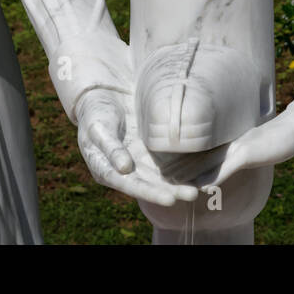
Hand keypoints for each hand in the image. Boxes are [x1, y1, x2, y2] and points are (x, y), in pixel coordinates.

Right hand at [75, 87, 198, 206]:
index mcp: (106, 170)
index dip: (150, 193)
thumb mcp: (98, 127)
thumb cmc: (95, 112)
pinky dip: (180, 169)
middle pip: (149, 186)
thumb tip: (124, 169)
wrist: (102, 94)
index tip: (169, 200)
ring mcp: (138, 160)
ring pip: (159, 177)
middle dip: (170, 192)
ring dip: (177, 185)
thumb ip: (110, 147)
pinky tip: (197, 172)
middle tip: (192, 195)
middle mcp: (124, 171)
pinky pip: (165, 162)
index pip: (131, 185)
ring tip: (198, 190)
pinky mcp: (149, 149)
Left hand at [165, 103, 293, 187]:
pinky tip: (201, 186)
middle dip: (178, 168)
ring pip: (207, 163)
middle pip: (197, 157)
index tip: (165, 169)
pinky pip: (226, 168)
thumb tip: (233, 158)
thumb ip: (240, 153)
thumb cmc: (275, 138)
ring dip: (188, 175)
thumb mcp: (254, 147)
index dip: (183, 162)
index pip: (201, 154)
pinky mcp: (246, 153)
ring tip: (170, 183)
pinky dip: (212, 178)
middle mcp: (228, 145)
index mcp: (227, 144)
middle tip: (157, 176)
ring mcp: (236, 148)